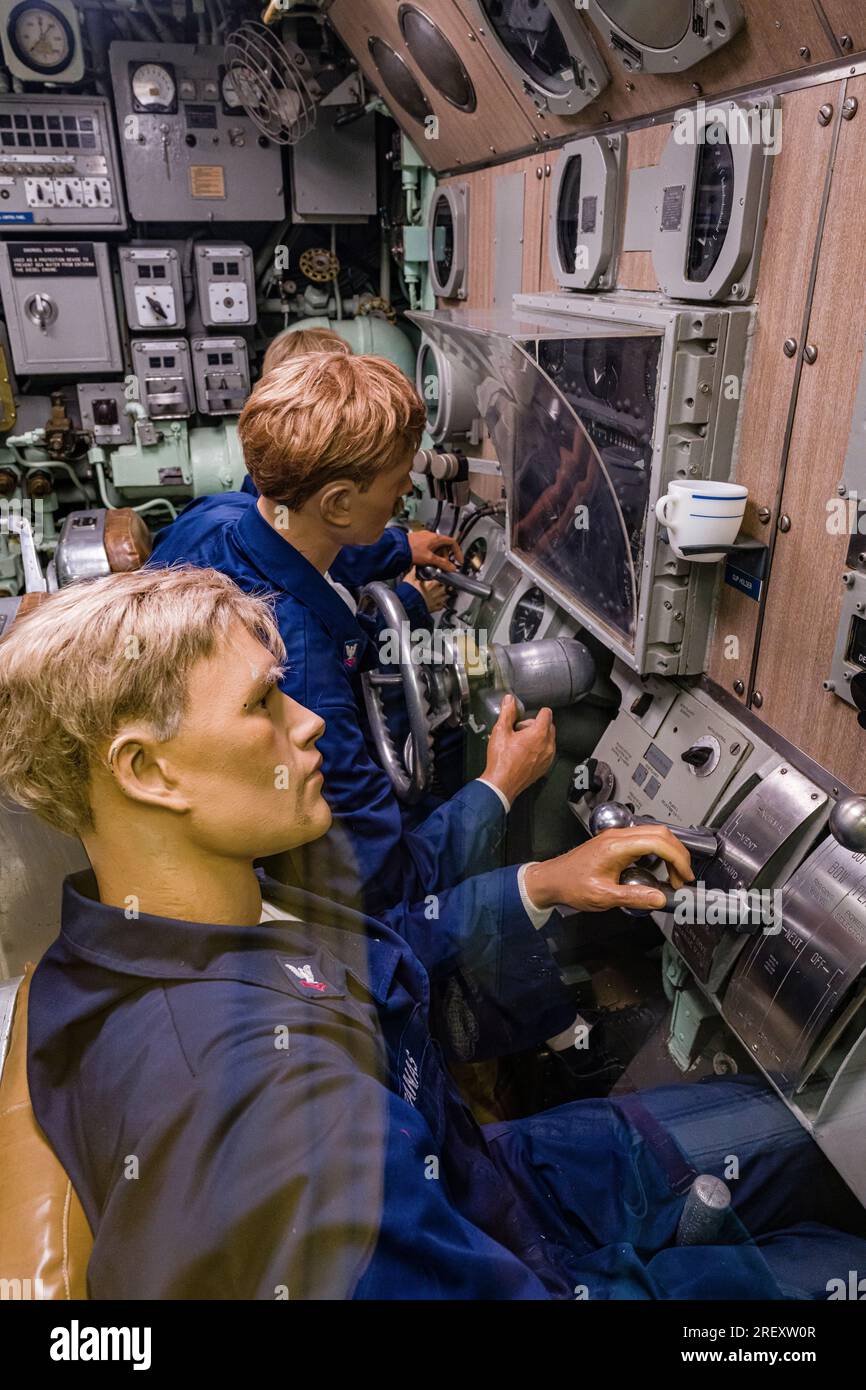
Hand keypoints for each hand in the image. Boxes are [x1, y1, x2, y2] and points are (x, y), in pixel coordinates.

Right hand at [403, 567, 446, 613]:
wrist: (406, 605)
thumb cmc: (407, 593)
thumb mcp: (409, 579)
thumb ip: (413, 572)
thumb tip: (414, 567)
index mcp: (430, 584)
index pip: (440, 579)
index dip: (441, 578)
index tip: (439, 577)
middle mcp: (434, 592)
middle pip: (445, 588)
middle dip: (445, 586)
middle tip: (444, 585)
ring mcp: (434, 601)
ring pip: (445, 597)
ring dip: (446, 595)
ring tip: (444, 593)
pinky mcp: (433, 608)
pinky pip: (441, 607)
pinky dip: (442, 604)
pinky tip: (440, 603)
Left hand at [408, 530, 463, 572]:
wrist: (396, 548)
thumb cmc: (411, 550)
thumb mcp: (430, 559)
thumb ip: (442, 564)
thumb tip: (452, 568)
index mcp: (436, 537)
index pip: (452, 542)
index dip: (457, 552)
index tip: (458, 560)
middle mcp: (430, 535)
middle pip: (444, 546)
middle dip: (445, 557)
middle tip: (443, 565)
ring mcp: (423, 537)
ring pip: (435, 547)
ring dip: (437, 556)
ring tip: (433, 565)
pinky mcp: (417, 541)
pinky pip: (428, 548)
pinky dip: (430, 554)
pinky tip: (425, 562)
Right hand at [482, 694, 554, 804]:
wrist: (501, 784)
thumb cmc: (501, 760)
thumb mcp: (501, 732)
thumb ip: (507, 713)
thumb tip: (510, 700)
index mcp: (538, 734)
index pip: (546, 714)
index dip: (537, 712)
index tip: (528, 716)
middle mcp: (547, 745)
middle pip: (549, 726)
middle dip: (536, 725)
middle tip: (520, 730)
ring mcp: (548, 757)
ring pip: (548, 739)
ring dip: (538, 737)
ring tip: (520, 743)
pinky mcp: (545, 767)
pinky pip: (547, 752)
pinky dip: (538, 749)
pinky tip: (523, 753)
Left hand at [524, 826, 694, 914]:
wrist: (552, 879)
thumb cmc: (571, 885)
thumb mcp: (604, 896)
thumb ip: (634, 897)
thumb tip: (659, 898)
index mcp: (615, 846)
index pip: (657, 842)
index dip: (677, 858)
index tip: (684, 876)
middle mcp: (617, 836)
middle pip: (661, 833)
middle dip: (678, 854)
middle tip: (683, 877)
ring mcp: (617, 837)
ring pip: (655, 834)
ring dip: (670, 852)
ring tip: (674, 876)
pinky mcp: (616, 842)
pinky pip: (645, 840)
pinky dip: (659, 852)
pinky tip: (660, 869)